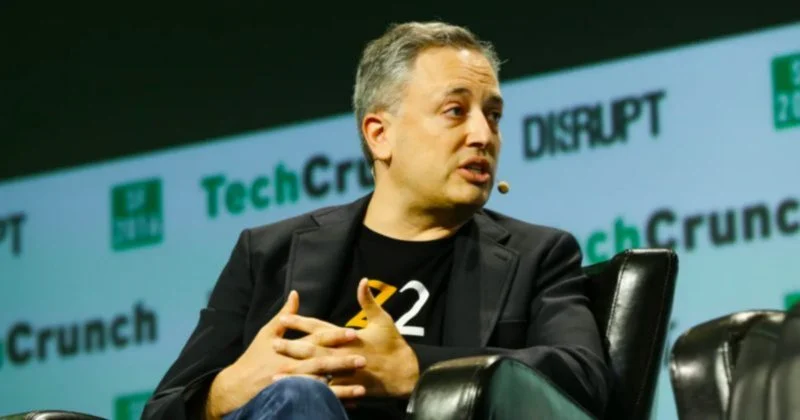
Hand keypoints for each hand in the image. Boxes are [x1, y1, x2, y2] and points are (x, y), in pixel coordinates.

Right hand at [204, 291, 366, 419]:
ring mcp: (294, 386)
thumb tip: (295, 294)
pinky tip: (351, 403)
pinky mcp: (294, 399)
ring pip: (322, 387)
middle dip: (342, 362)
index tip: (352, 333)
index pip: (316, 340)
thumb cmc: (254, 357)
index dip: (334, 336)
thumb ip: (284, 316)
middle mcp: (293, 367)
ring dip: (342, 388)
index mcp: (290, 349)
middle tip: (363, 359)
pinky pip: (316, 402)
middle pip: (322, 364)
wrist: (237, 386)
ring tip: (362, 388)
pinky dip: (333, 402)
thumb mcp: (267, 334)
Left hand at [274, 279, 420, 397]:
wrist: (406, 373)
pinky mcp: (349, 387)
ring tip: (276, 374)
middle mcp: (343, 353)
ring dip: (296, 373)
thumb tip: (363, 281)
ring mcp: (345, 372)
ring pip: (316, 372)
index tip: (284, 317)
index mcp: (348, 336)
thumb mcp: (383, 320)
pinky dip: (311, 392)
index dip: (301, 322)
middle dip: (291, 347)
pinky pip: (327, 391)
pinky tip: (297, 394)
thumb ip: (369, 301)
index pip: (320, 327)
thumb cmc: (394, 345)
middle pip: (312, 350)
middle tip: (272, 344)